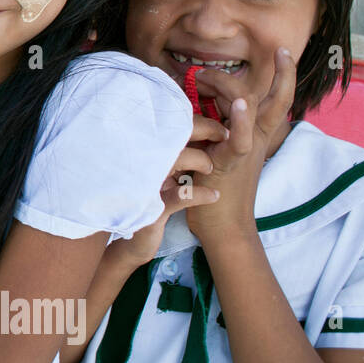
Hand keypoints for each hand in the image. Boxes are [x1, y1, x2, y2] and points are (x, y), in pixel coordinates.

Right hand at [104, 114, 222, 273]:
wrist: (137, 241)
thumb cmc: (153, 203)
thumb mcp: (164, 174)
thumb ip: (179, 153)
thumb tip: (207, 134)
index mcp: (148, 152)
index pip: (174, 124)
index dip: (200, 121)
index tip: (222, 126)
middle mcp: (144, 163)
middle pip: (175, 134)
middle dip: (206, 131)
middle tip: (226, 136)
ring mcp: (147, 185)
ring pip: (177, 158)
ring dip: (201, 160)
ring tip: (211, 169)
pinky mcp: (152, 210)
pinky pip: (181, 196)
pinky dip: (201, 195)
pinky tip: (213, 196)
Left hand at [186, 48, 295, 243]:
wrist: (221, 226)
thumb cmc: (214, 187)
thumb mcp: (217, 149)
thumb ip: (215, 126)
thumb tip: (199, 100)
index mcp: (254, 134)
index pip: (273, 98)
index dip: (283, 75)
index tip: (282, 51)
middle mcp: (256, 139)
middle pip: (278, 100)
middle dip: (282, 73)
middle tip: (268, 53)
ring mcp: (246, 151)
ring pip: (256, 112)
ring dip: (233, 88)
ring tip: (208, 75)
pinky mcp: (231, 164)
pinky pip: (242, 140)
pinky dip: (242, 121)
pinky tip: (240, 104)